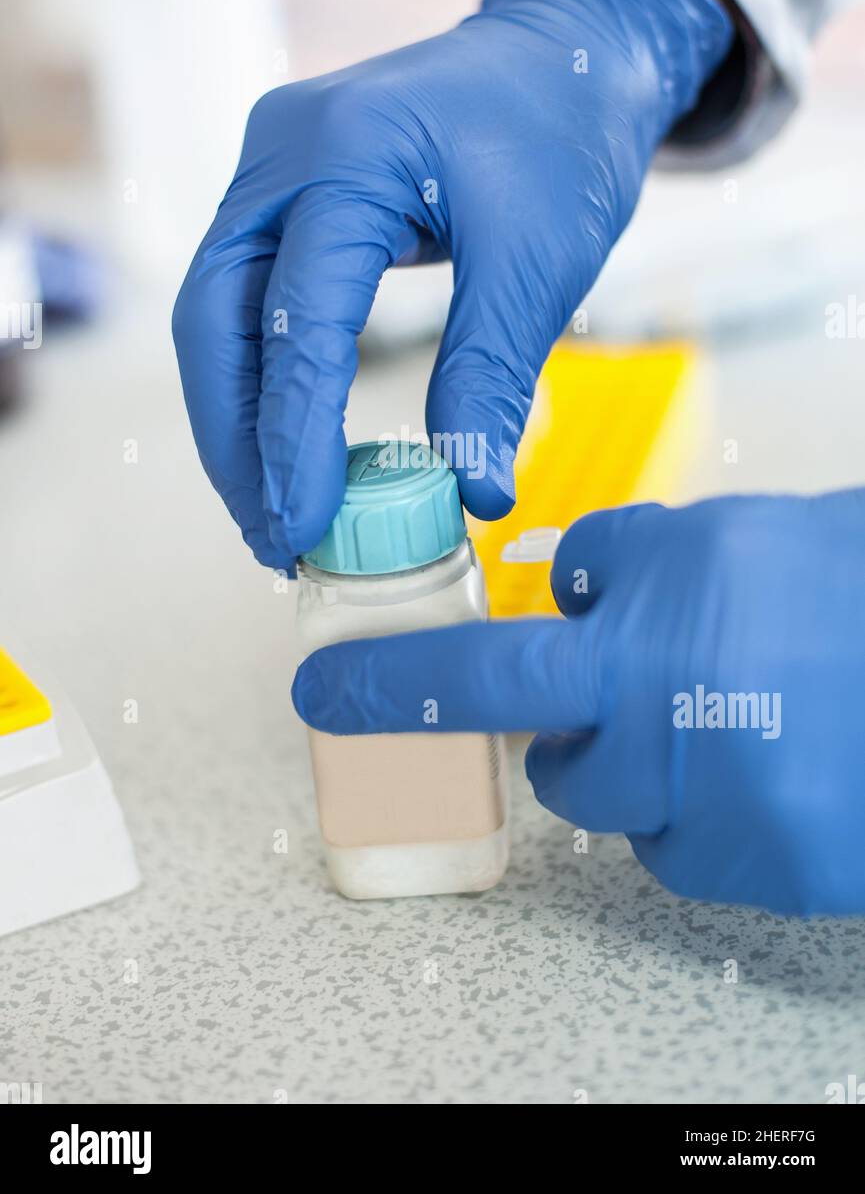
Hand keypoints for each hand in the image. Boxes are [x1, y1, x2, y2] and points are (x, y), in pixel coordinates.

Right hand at [172, 0, 730, 566]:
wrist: (567, 56)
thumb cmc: (564, 136)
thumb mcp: (541, 262)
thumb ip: (490, 376)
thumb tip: (472, 493)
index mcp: (349, 152)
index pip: (296, 319)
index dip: (293, 435)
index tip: (303, 526)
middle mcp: (282, 152)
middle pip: (216, 321)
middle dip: (235, 442)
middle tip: (272, 540)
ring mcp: (271, 167)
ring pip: (217, 316)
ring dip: (238, 421)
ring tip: (273, 513)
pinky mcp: (283, 192)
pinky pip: (247, 297)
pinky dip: (261, 377)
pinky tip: (283, 443)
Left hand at [292, 491, 864, 915]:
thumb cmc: (849, 591)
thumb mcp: (731, 537)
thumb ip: (632, 562)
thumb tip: (571, 588)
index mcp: (654, 624)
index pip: (486, 668)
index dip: (393, 685)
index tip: (326, 694)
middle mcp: (667, 723)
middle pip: (552, 759)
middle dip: (564, 733)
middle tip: (621, 697)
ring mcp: (712, 809)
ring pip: (616, 808)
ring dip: (643, 768)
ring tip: (724, 719)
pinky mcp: (756, 873)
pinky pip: (682, 854)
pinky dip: (701, 816)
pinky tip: (763, 768)